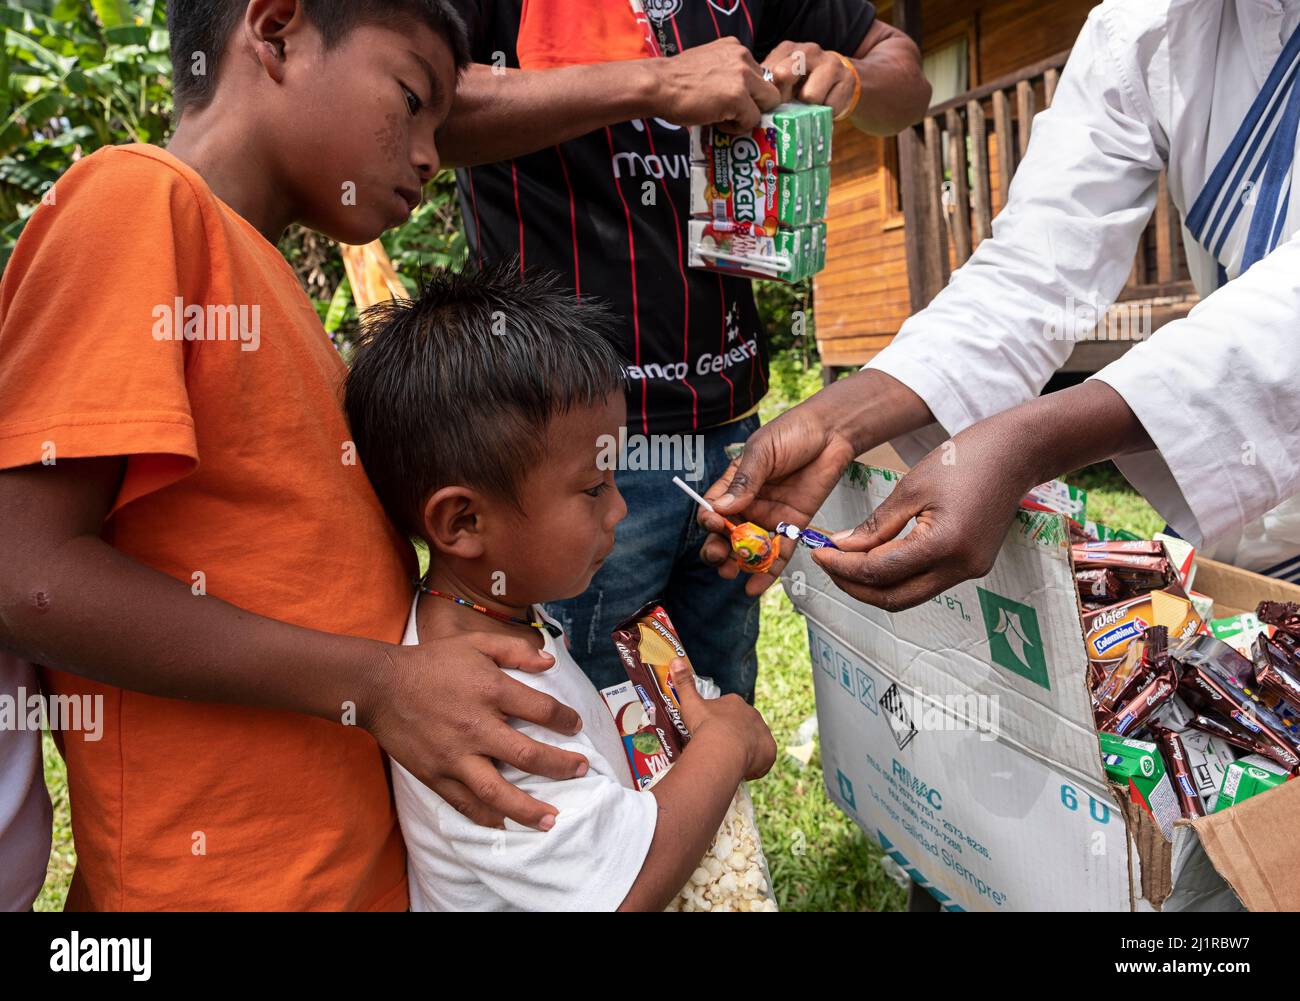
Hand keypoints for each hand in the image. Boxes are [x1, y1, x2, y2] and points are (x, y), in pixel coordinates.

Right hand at [369, 632, 587, 830]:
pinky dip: (487, 817)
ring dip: (528, 809)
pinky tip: (505, 825)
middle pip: (528, 755)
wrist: (380, 685)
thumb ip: (515, 650)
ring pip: (497, 791)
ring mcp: (455, 755)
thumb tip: (551, 662)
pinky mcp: (435, 774)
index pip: (541, 710)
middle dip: (560, 767)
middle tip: (581, 770)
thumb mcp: (475, 642)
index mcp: (490, 690)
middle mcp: (476, 726)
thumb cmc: (432, 661)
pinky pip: (464, 803)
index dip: (565, 719)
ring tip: (551, 820)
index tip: (576, 726)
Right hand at [650, 37, 781, 130]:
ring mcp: (743, 76)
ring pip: (766, 103)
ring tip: (725, 119)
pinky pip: (752, 119)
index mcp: (735, 48)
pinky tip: (719, 124)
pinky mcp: (739, 96)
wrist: (659, 85)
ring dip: (748, 115)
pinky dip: (738, 127)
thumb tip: (739, 94)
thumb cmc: (675, 80)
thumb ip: (727, 73)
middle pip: (768, 88)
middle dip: (755, 104)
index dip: (749, 93)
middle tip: (735, 115)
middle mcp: (743, 58)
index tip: (735, 103)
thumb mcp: (708, 65)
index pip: (759, 74)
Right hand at [670, 658, 775, 780]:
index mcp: (735, 703)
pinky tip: (741, 771)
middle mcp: (753, 715)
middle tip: (718, 750)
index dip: (720, 723)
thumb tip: (675, 659)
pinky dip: (754, 766)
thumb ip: (684, 682)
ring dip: (745, 751)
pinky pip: (763, 759)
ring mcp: (763, 733)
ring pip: (754, 742)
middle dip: (733, 736)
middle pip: (743, 726)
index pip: (729, 711)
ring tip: (729, 763)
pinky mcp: (769, 751)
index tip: (710, 733)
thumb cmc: (704, 725)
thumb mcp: (690, 702)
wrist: (722, 748)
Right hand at [697, 390, 861, 596]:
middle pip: (727, 534)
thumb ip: (744, 481)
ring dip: (740, 564)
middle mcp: (749, 504)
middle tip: (719, 560)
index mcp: (734, 484)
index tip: (714, 523)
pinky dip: (767, 572)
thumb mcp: (763, 451)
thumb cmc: (792, 433)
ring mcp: (770, 517)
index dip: (710, 519)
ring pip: (750, 548)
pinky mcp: (794, 526)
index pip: (713, 508)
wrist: (832, 433)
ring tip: (733, 574)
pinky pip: (779, 553)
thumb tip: (721, 509)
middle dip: (719, 549)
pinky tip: (754, 587)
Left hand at [762, 41, 858, 117]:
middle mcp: (808, 50)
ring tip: (811, 105)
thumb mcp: (784, 82)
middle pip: (783, 75)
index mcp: (788, 49)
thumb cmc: (806, 85)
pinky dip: (826, 113)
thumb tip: (755, 106)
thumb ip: (769, 87)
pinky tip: (827, 106)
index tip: (776, 100)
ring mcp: (830, 62)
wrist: (843, 81)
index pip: (767, 72)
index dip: (769, 93)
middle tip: (791, 104)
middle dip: (785, 97)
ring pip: (809, 96)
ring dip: (808, 108)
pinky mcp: (847, 79)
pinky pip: (829, 107)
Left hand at [810, 380, 1151, 611]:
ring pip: (909, 595)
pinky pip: (925, 582)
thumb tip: (841, 549)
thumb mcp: (912, 488)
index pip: (880, 572)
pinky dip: (897, 575)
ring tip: (845, 562)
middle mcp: (961, 567)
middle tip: (826, 564)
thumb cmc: (966, 459)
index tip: (818, 553)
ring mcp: (970, 570)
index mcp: (944, 545)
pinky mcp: (971, 566)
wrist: (1016, 453)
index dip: (843, 568)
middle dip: (854, 586)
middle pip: (894, 598)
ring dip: (874, 584)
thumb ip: (876, 526)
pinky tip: (875, 557)